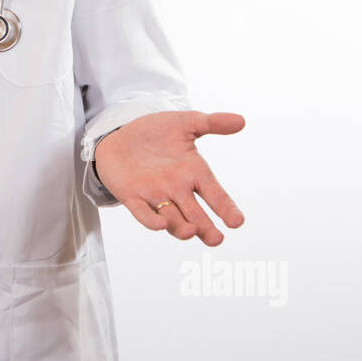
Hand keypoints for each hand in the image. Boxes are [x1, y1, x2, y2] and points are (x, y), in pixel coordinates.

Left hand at [93, 111, 245, 245]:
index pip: (215, 195)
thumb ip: (212, 123)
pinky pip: (143, 213)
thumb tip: (241, 120)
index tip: (237, 222)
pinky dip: (151, 220)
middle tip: (216, 240)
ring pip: (172, 219)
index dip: (226, 208)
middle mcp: (178, 190)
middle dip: (206, 228)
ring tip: (191, 232)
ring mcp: (155, 196)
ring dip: (181, 227)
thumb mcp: (185, 123)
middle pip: (195, 215)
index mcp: (194, 174)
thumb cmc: (156, 132)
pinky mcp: (133, 197)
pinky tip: (160, 225)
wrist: (120, 135)